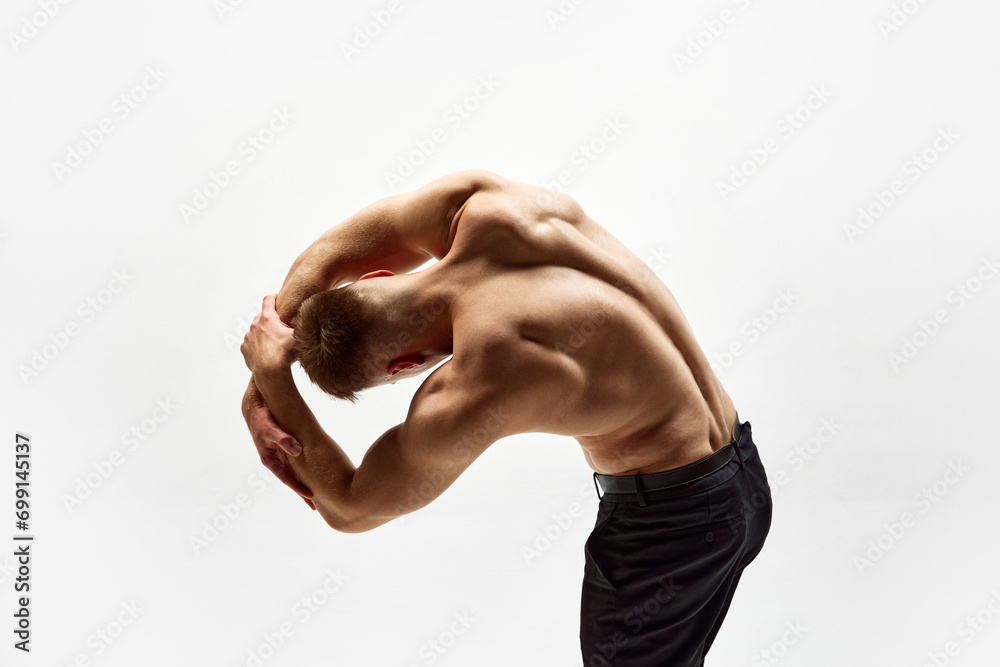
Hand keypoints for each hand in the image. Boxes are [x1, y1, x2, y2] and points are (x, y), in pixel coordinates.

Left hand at [240, 294, 295, 375]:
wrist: (271, 372)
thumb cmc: (285, 353)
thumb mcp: (297, 336)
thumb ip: (300, 326)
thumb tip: (309, 319)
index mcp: (267, 319)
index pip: (268, 300)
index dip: (274, 297)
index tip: (277, 297)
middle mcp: (255, 325)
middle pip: (262, 316)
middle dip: (270, 319)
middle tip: (280, 327)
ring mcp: (248, 337)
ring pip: (255, 330)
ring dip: (262, 333)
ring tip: (273, 343)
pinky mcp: (244, 349)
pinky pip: (250, 343)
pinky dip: (257, 345)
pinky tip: (266, 352)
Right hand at [243, 381, 315, 509]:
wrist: (256, 405)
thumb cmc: (261, 419)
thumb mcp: (270, 429)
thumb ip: (283, 439)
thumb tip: (297, 450)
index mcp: (270, 460)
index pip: (287, 479)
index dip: (299, 488)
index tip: (312, 497)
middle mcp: (276, 459)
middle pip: (292, 479)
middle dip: (303, 491)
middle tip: (316, 506)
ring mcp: (282, 453)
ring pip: (296, 471)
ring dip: (305, 481)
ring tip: (318, 492)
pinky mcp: (287, 445)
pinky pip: (298, 460)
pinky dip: (306, 467)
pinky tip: (316, 470)